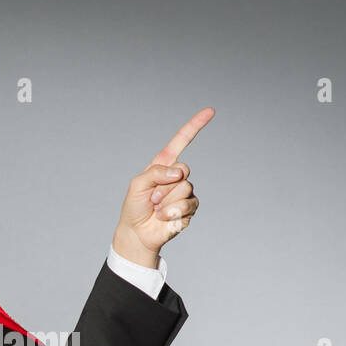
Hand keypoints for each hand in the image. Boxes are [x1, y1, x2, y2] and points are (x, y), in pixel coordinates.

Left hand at [112, 107, 214, 267]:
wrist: (138, 233)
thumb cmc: (135, 207)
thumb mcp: (138, 184)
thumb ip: (155, 173)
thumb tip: (179, 173)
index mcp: (164, 165)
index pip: (181, 141)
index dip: (195, 126)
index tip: (210, 111)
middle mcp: (177, 176)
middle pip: (183, 170)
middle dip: (163, 186)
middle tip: (152, 199)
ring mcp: (185, 192)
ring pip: (185, 188)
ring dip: (166, 201)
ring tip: (157, 209)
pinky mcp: (190, 208)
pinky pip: (186, 205)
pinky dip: (171, 213)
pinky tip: (164, 218)